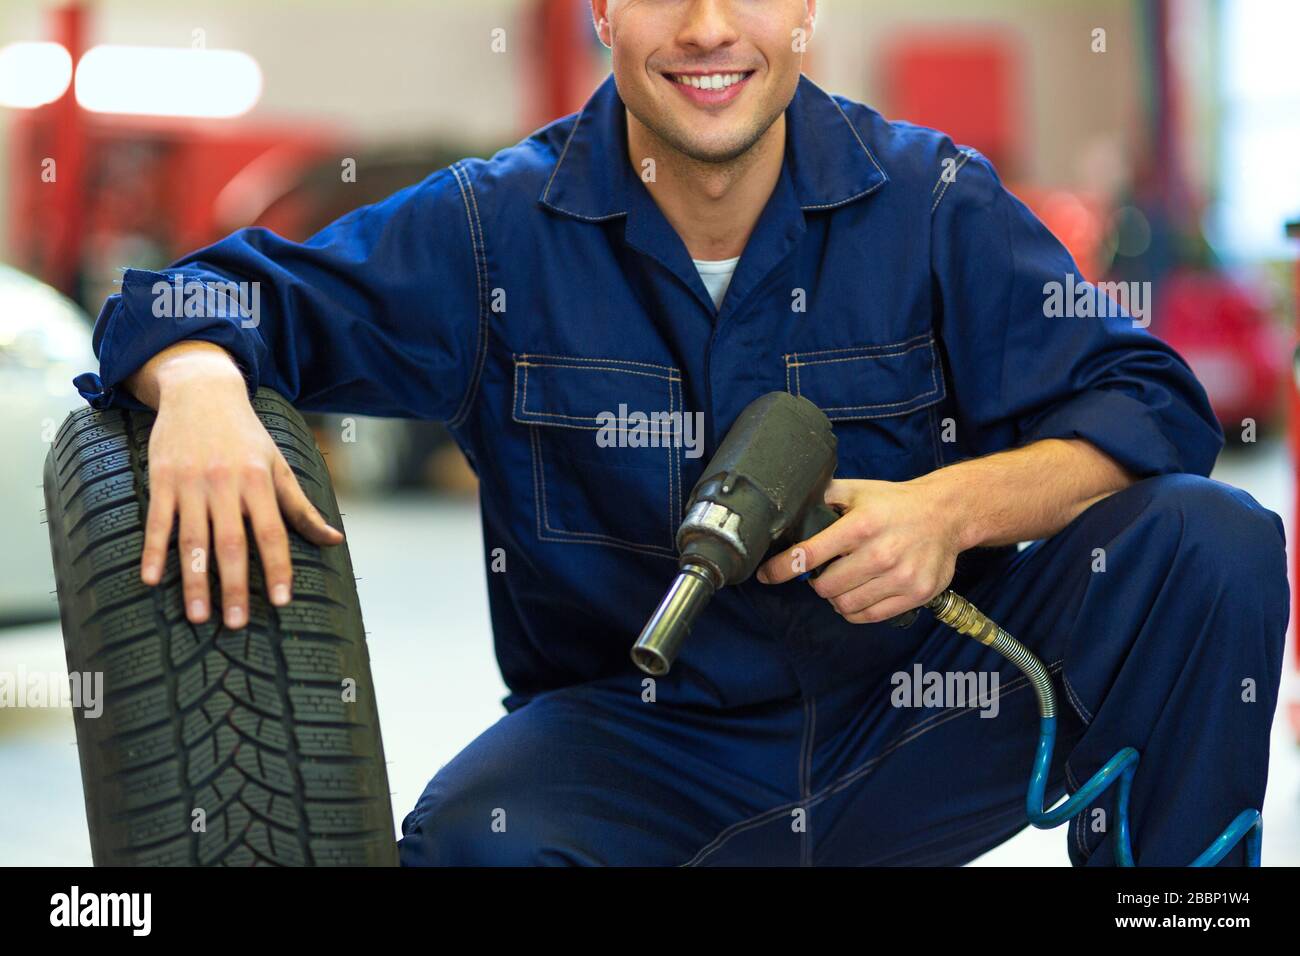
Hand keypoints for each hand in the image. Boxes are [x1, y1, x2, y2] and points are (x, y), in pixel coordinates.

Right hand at [132, 343, 343, 626]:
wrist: (202, 391)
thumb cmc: (246, 436)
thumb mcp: (278, 465)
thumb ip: (301, 507)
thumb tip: (334, 540)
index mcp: (259, 482)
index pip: (273, 533)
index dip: (278, 568)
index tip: (281, 601)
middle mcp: (226, 484)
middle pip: (232, 544)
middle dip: (234, 586)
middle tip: (235, 624)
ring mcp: (192, 483)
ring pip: (192, 540)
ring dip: (194, 581)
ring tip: (198, 616)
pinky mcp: (162, 480)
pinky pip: (157, 522)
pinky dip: (153, 551)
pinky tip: (151, 581)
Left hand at [755, 477, 960, 623]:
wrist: (946, 514)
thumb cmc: (895, 503)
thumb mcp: (858, 491)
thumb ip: (824, 498)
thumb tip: (787, 507)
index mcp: (861, 525)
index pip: (808, 555)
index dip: (780, 568)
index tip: (766, 574)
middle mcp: (880, 553)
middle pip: (825, 588)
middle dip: (815, 582)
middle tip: (821, 573)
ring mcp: (900, 576)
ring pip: (846, 605)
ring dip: (835, 598)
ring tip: (841, 583)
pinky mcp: (916, 594)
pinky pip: (870, 616)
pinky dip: (855, 610)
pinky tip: (857, 595)